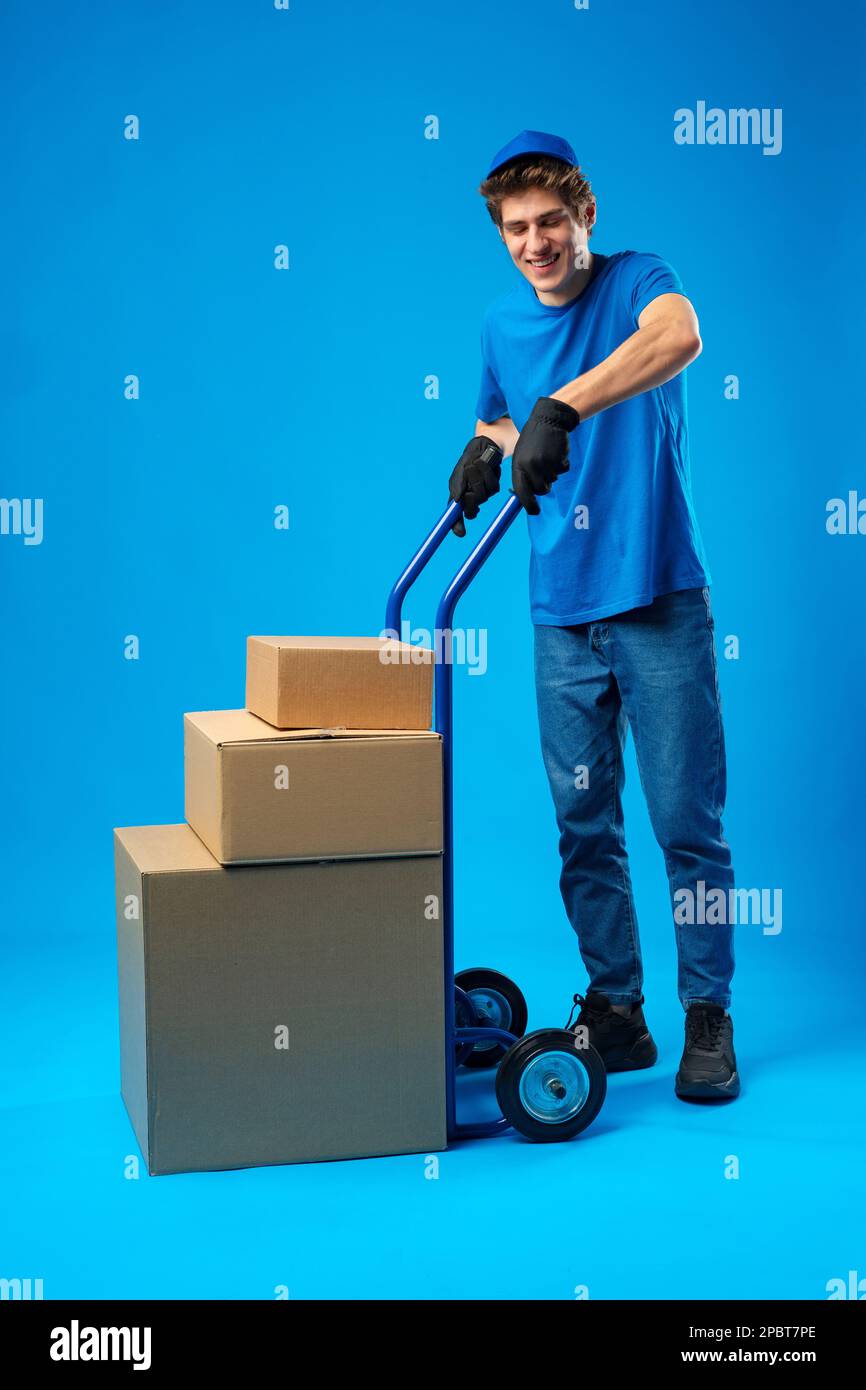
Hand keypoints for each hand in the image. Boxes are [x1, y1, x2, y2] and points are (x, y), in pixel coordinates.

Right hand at [448, 435, 502, 536]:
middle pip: (471, 510)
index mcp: (457, 493)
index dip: (457, 525)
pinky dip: (489, 475)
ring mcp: (482, 492)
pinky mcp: (494, 486)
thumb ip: (457, 483)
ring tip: (476, 465)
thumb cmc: (471, 456)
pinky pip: (493, 487)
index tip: (460, 533)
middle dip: (471, 499)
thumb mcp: (461, 467)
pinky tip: (487, 465)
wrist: (486, 445)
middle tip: (469, 488)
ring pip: (483, 496)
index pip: (455, 514)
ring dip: (480, 479)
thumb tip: (455, 500)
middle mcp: (469, 495)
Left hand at [510, 397, 579, 514]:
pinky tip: (557, 452)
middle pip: (540, 490)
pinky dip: (562, 464)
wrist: (548, 419)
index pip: (522, 491)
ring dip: (553, 472)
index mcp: (518, 465)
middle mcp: (530, 466)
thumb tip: (525, 497)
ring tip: (548, 455)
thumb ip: (523, 474)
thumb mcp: (522, 455)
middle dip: (544, 485)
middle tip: (544, 470)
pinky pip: (562, 471)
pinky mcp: (558, 459)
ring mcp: (544, 463)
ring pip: (552, 480)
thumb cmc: (534, 439)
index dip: (529, 504)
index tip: (534, 511)